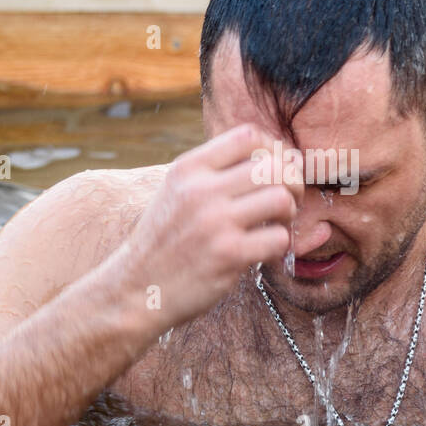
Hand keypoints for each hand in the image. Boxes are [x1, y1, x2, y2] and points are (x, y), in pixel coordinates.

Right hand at [115, 123, 302, 329]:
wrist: (135, 290)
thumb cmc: (165, 241)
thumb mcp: (178, 192)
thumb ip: (221, 173)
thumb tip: (289, 158)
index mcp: (188, 168)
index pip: (248, 136)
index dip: (274, 150)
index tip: (276, 171)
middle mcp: (200, 189)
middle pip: (272, 165)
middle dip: (290, 183)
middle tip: (286, 203)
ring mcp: (214, 222)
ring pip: (281, 198)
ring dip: (289, 213)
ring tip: (276, 226)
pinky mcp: (227, 255)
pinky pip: (278, 238)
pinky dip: (280, 246)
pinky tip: (266, 253)